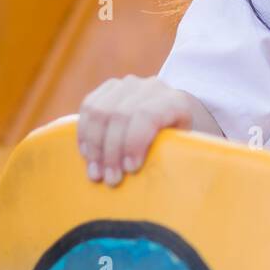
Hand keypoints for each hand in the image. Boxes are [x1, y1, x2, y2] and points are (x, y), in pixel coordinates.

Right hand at [77, 76, 195, 185]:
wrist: (174, 116)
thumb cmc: (180, 142)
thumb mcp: (185, 148)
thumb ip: (175, 158)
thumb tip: (164, 184)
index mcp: (174, 101)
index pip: (147, 115)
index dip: (134, 142)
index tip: (131, 169)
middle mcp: (150, 88)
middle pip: (119, 115)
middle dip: (112, 152)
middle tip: (111, 180)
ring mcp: (128, 85)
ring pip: (100, 111)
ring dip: (94, 146)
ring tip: (96, 173)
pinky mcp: (108, 88)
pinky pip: (88, 108)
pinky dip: (84, 134)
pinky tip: (88, 156)